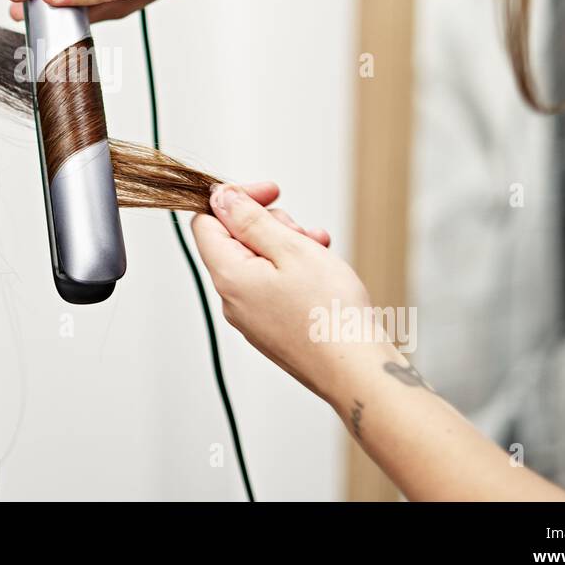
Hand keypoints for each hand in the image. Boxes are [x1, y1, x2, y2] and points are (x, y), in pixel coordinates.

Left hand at [191, 183, 388, 405]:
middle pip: (234, 241)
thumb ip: (250, 220)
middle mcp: (232, 300)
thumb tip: (220, 198)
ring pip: (259, 264)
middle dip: (269, 224)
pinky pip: (273, 288)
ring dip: (288, 246)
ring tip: (320, 249)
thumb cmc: (329, 313)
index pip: (206, 222)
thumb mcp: (290, 249)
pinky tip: (323, 270)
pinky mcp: (273, 330)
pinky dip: (295, 271)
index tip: (271, 192)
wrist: (357, 372)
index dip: (236, 199)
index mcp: (228, 276)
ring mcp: (252, 318)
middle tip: (302, 232)